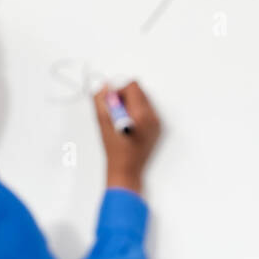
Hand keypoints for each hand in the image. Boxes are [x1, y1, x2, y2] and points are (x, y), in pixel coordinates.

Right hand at [93, 79, 160, 193]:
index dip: (119, 91)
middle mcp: (152, 117)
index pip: (132, 86)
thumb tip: (105, 87)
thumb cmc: (115, 152)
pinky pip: (147, 111)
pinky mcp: (156, 129)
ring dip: (132, 105)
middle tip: (117, 114)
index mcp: (141, 115)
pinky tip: (130, 126)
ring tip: (123, 121)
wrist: (127, 171)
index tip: (113, 103)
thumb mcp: (103, 124)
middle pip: (139, 91)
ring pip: (144, 100)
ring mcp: (156, 123)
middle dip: (126, 98)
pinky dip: (138, 113)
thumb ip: (101, 101)